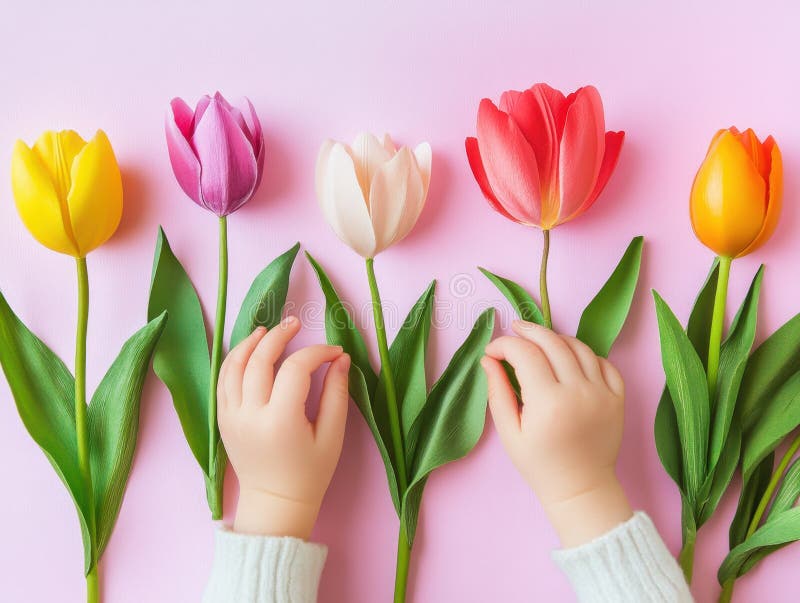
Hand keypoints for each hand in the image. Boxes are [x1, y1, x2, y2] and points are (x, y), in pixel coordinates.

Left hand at [217, 316, 349, 538]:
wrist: (275, 503)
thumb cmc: (310, 473)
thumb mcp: (332, 436)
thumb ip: (335, 394)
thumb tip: (341, 359)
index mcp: (281, 422)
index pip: (296, 369)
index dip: (317, 353)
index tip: (334, 352)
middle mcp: (250, 416)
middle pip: (260, 360)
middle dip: (279, 336)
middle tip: (295, 323)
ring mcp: (231, 417)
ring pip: (233, 366)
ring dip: (250, 343)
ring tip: (267, 329)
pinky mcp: (222, 420)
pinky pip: (222, 382)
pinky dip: (234, 361)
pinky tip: (249, 350)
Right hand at [481, 320, 631, 546]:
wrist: (582, 489)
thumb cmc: (539, 464)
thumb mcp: (509, 432)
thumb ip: (497, 392)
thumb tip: (488, 359)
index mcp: (548, 402)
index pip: (524, 354)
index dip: (504, 345)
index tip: (492, 351)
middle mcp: (578, 391)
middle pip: (551, 342)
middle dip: (528, 331)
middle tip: (514, 329)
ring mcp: (602, 393)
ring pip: (578, 347)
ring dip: (556, 338)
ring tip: (540, 341)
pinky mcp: (617, 397)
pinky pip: (603, 362)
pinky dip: (585, 354)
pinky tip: (569, 358)